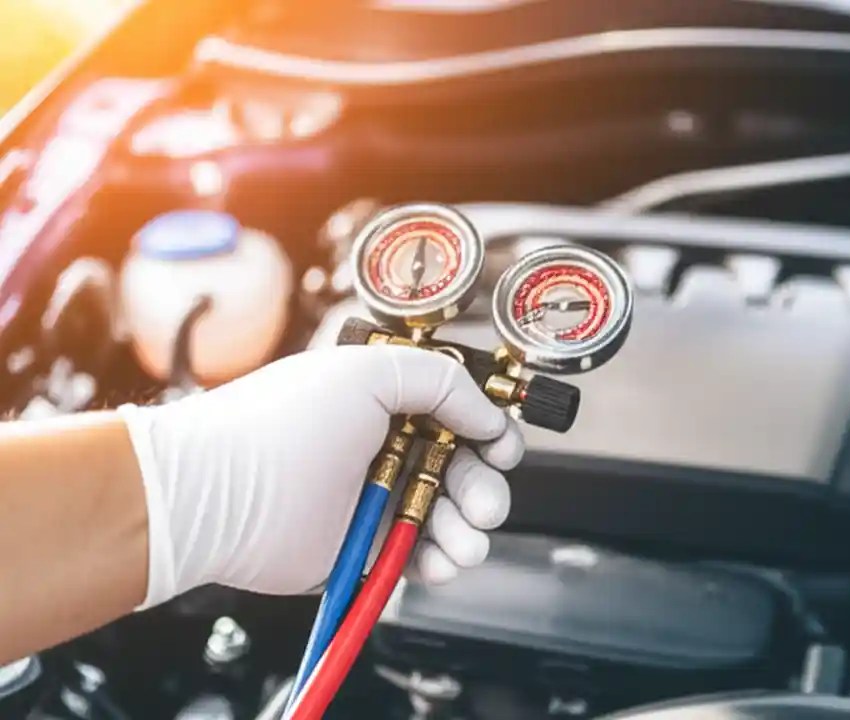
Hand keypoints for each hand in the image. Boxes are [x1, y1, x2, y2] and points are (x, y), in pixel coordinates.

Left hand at [118, 345, 521, 607]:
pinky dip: (440, 562)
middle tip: (482, 501)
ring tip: (464, 539)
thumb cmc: (279, 425)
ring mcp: (375, 500)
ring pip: (449, 517)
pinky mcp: (363, 548)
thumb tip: (487, 414)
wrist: (218, 496)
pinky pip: (420, 557)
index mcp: (386, 400)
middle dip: (485, 487)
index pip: (460, 413)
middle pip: (465, 469)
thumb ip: (443, 381)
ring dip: (469, 529)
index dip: (489, 432)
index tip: (500, 447)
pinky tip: (440, 559)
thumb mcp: (370, 371)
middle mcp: (385, 447)